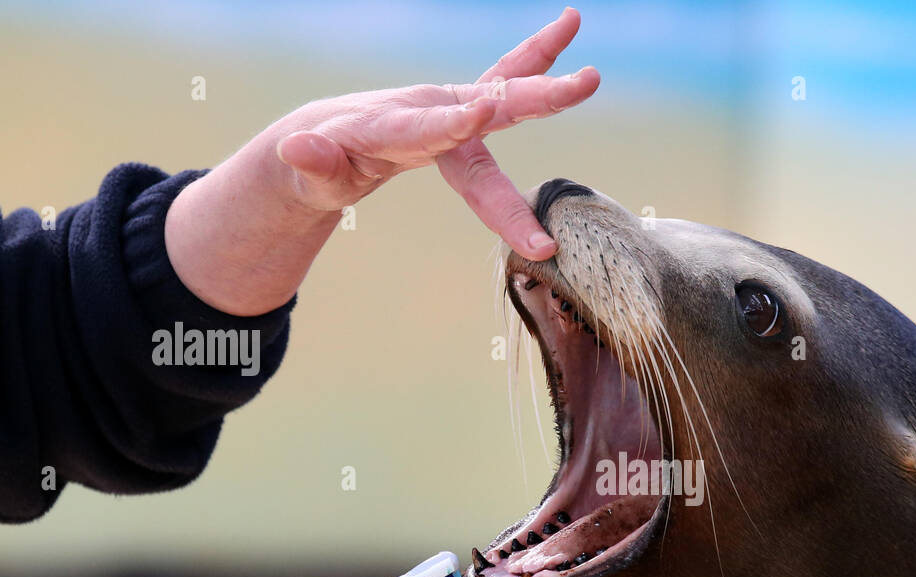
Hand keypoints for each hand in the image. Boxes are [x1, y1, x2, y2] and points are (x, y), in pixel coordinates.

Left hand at [165, 8, 598, 314]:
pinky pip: (506, 85)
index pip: (427, 129)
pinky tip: (568, 32)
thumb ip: (310, 164)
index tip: (481, 110)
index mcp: (393, 128)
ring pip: (505, 86)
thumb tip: (295, 148)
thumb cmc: (316, 168)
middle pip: (489, 105)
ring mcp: (451, 107)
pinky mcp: (465, 111)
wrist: (325, 140)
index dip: (453, 123)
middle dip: (537, 98)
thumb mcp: (309, 176)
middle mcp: (429, 109)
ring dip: (547, 67)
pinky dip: (537, 60)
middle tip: (586, 82)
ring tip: (592, 61)